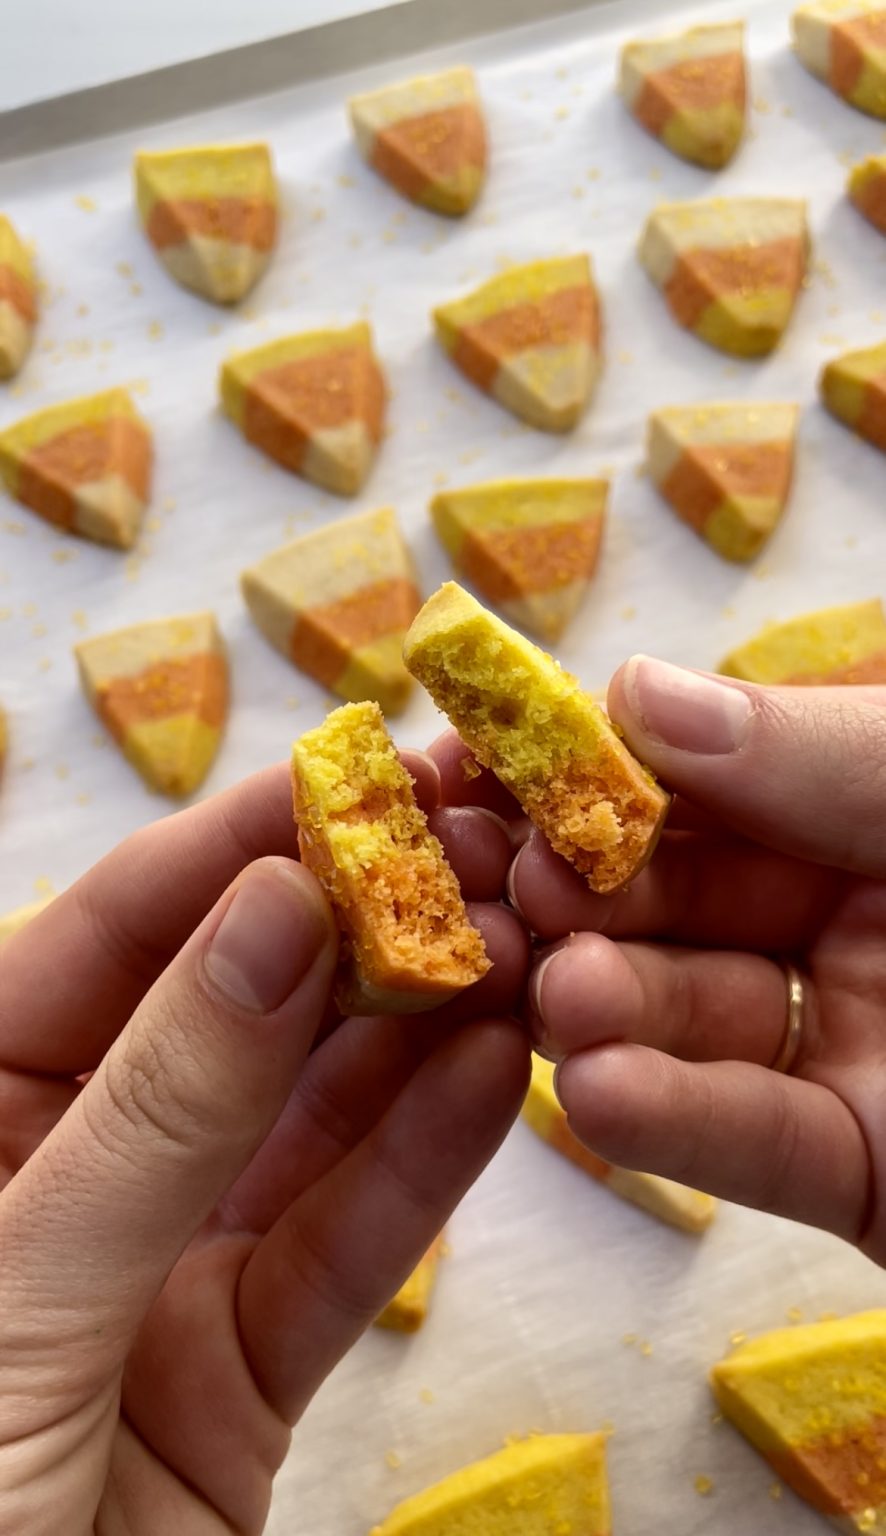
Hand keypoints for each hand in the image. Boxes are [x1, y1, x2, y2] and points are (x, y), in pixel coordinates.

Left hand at [0, 757, 529, 1535]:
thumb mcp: (18, 1284)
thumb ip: (157, 1107)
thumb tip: (273, 912)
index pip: (107, 940)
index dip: (229, 852)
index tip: (349, 776)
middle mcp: (64, 1172)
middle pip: (228, 1018)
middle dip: (351, 935)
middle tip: (472, 854)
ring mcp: (157, 1269)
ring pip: (303, 1125)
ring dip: (411, 1035)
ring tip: (516, 950)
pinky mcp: (237, 1373)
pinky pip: (340, 1249)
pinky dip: (419, 1166)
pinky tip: (490, 1078)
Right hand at [508, 657, 885, 1262]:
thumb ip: (825, 753)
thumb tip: (635, 691)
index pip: (718, 776)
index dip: (605, 770)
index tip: (498, 770)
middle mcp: (865, 917)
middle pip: (689, 899)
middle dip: (596, 894)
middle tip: (513, 893)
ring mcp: (863, 1050)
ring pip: (705, 1021)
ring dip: (617, 1009)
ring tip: (558, 998)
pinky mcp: (870, 1176)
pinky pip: (757, 1142)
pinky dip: (674, 1120)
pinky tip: (596, 1090)